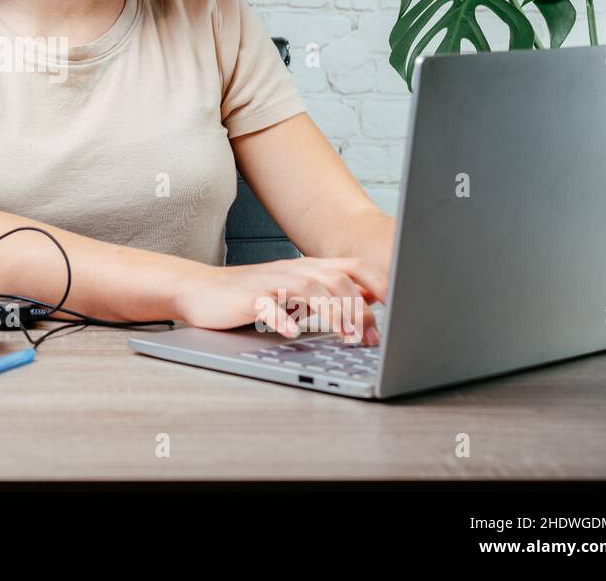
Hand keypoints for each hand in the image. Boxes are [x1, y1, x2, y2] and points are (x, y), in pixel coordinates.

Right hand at [175, 256, 387, 344]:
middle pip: (336, 280)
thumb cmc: (251, 296)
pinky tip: (293, 332)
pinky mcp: (247, 298)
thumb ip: (330, 293)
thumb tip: (373, 298)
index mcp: (308, 269)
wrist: (200, 290)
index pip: (354, 268)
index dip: (382, 283)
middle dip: (360, 307)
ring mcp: (270, 282)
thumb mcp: (295, 292)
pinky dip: (282, 318)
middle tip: (373, 338)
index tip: (405, 306)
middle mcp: (293, 271)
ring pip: (308, 289)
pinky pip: (267, 305)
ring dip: (332, 313)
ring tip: (346, 337)